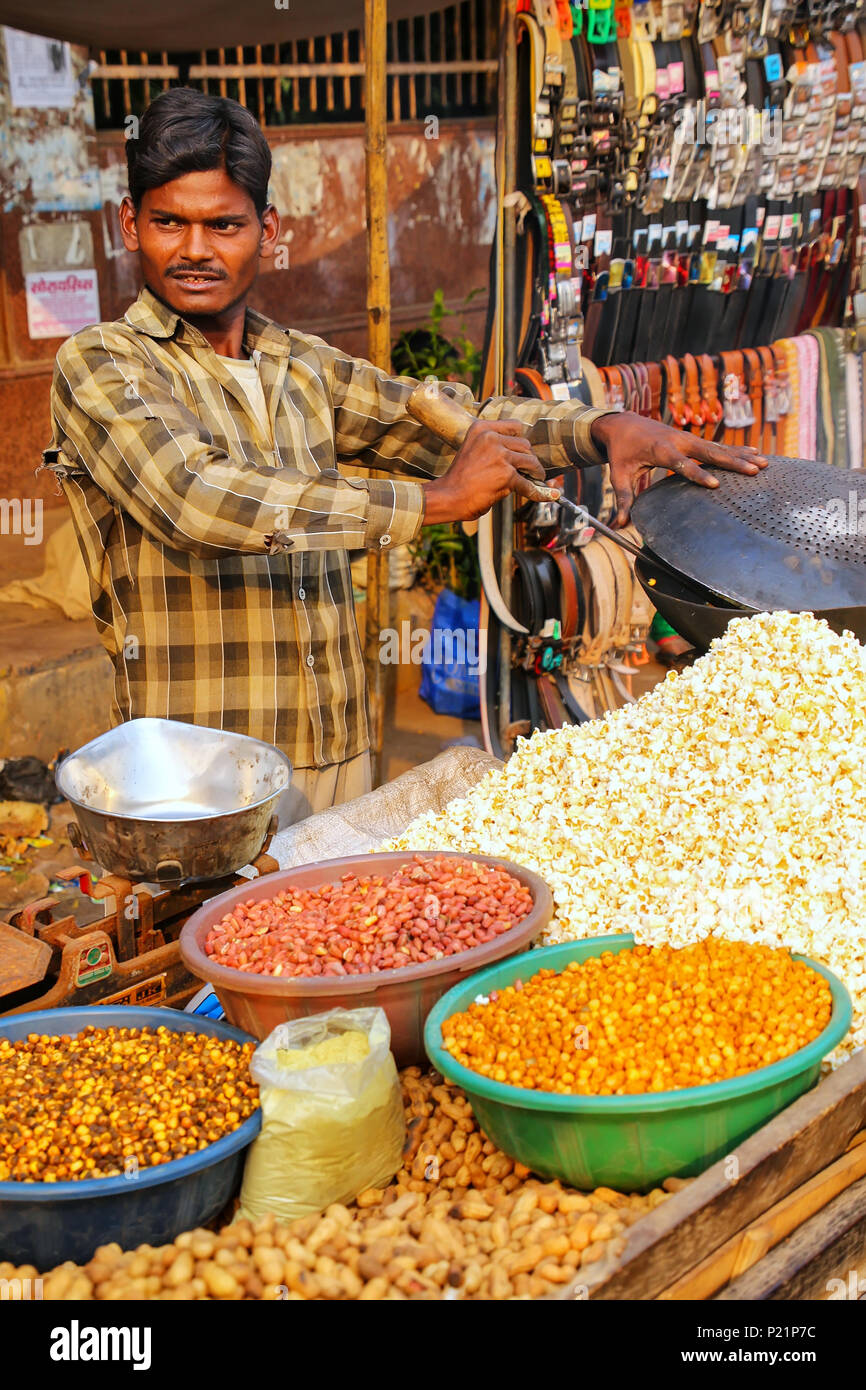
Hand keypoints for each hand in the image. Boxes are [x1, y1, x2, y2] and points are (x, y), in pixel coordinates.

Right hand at [422, 419, 548, 523]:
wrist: (448, 496)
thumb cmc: (459, 479)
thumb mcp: (471, 450)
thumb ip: (492, 448)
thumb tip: (521, 457)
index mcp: (481, 428)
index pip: (514, 426)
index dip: (521, 440)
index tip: (524, 450)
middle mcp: (491, 438)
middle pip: (524, 444)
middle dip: (529, 458)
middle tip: (530, 470)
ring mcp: (500, 456)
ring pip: (530, 461)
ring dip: (535, 472)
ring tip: (536, 479)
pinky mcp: (507, 474)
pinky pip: (528, 483)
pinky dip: (538, 491)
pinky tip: (545, 495)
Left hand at [591, 412, 767, 526]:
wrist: (623, 423)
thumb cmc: (621, 452)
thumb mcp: (618, 475)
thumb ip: (623, 499)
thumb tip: (618, 525)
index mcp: (660, 450)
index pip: (681, 464)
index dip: (697, 474)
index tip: (715, 484)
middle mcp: (679, 441)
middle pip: (709, 452)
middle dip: (732, 462)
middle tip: (754, 470)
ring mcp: (688, 438)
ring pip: (719, 447)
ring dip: (741, 455)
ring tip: (764, 463)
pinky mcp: (693, 439)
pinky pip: (717, 445)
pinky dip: (736, 450)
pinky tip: (755, 454)